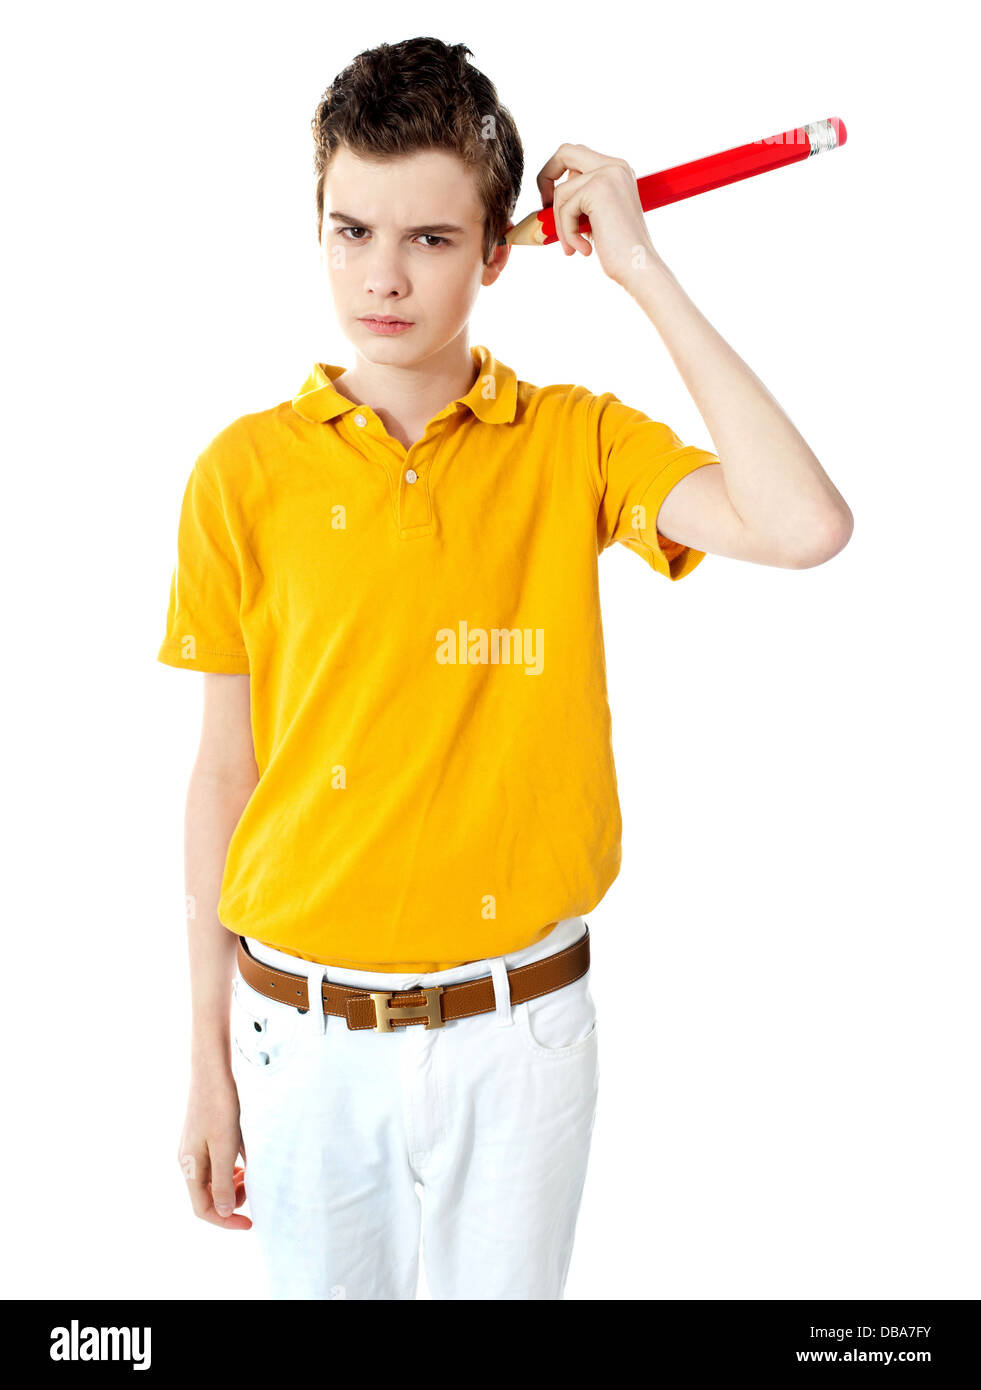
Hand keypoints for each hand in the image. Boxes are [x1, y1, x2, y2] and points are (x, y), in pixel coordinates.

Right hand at [178, 1071, 251, 1229]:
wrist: (212, 1070)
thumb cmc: (219, 1106)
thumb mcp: (225, 1146)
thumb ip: (224, 1180)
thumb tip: (224, 1212)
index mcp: (189, 1167)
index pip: (204, 1209)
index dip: (227, 1221)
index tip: (251, 1224)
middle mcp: (188, 1161)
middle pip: (208, 1197)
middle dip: (232, 1200)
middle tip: (255, 1189)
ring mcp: (194, 1149)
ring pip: (214, 1181)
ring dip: (233, 1185)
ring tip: (251, 1173)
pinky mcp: (204, 1137)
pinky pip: (217, 1164)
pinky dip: (232, 1168)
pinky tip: (246, 1158)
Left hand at [536, 142, 657, 287]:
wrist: (640, 268)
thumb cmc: (620, 251)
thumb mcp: (597, 217)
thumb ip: (580, 198)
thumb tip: (548, 197)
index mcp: (617, 170)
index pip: (576, 156)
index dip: (556, 175)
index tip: (550, 203)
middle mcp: (615, 166)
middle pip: (565, 152)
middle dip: (546, 178)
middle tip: (545, 209)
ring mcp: (607, 174)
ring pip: (561, 191)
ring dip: (560, 224)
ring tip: (572, 247)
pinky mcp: (598, 189)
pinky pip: (565, 209)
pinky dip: (567, 233)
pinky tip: (583, 250)